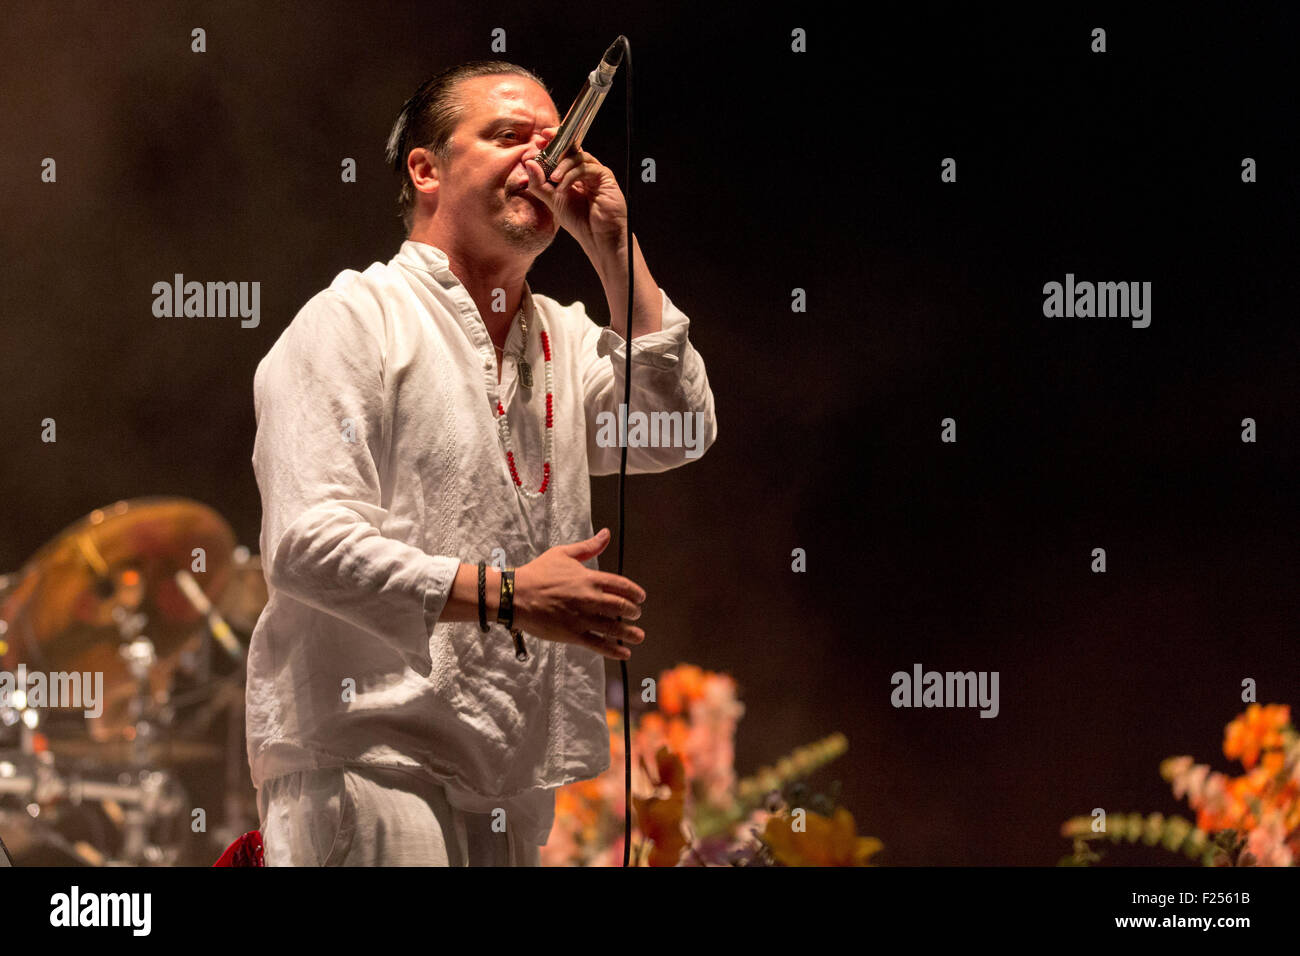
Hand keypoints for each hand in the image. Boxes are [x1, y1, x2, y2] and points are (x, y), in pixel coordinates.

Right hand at [512, 527, 645, 659]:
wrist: (515, 595)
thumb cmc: (538, 573)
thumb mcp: (563, 554)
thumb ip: (588, 546)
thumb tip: (606, 533)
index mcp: (589, 578)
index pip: (621, 585)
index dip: (635, 593)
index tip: (640, 598)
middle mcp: (589, 598)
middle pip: (621, 607)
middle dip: (633, 612)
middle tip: (636, 615)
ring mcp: (581, 618)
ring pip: (613, 628)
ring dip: (630, 633)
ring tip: (638, 636)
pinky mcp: (572, 634)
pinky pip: (598, 644)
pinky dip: (614, 650)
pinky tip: (625, 653)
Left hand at [524, 139, 626, 258]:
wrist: (598, 238)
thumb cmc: (580, 222)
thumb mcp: (553, 201)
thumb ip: (539, 184)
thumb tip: (529, 163)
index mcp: (573, 175)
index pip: (562, 153)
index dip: (550, 145)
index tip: (537, 141)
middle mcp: (585, 171)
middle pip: (571, 148)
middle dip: (556, 143)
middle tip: (542, 142)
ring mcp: (596, 173)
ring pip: (577, 156)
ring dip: (562, 165)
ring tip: (553, 179)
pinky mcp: (605, 177)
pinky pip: (586, 168)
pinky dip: (571, 175)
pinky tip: (563, 186)